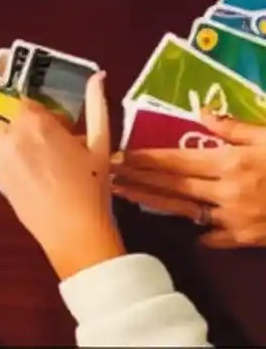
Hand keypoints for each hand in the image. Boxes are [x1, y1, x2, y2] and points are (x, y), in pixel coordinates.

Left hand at [0, 73, 124, 279]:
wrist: (73, 230)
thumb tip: (98, 76)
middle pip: (9, 116)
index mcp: (35, 122)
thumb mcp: (100, 144)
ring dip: (11, 138)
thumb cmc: (92, 186)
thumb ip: (96, 106)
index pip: (26, 102)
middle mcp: (11, 134)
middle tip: (49, 144)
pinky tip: (27, 172)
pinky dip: (5, 157)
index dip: (42, 113)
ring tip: (36, 158)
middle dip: (25, 124)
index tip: (58, 127)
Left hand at [113, 108, 265, 247]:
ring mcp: (233, 218)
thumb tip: (203, 113)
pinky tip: (174, 224)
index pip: (177, 160)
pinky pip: (211, 236)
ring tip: (121, 194)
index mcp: (231, 163)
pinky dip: (194, 230)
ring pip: (182, 209)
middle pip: (172, 184)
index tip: (119, 155)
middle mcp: (225, 191)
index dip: (146, 158)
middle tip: (106, 173)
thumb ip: (235, 127)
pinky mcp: (245, 238)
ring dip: (150, 201)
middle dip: (137, 178)